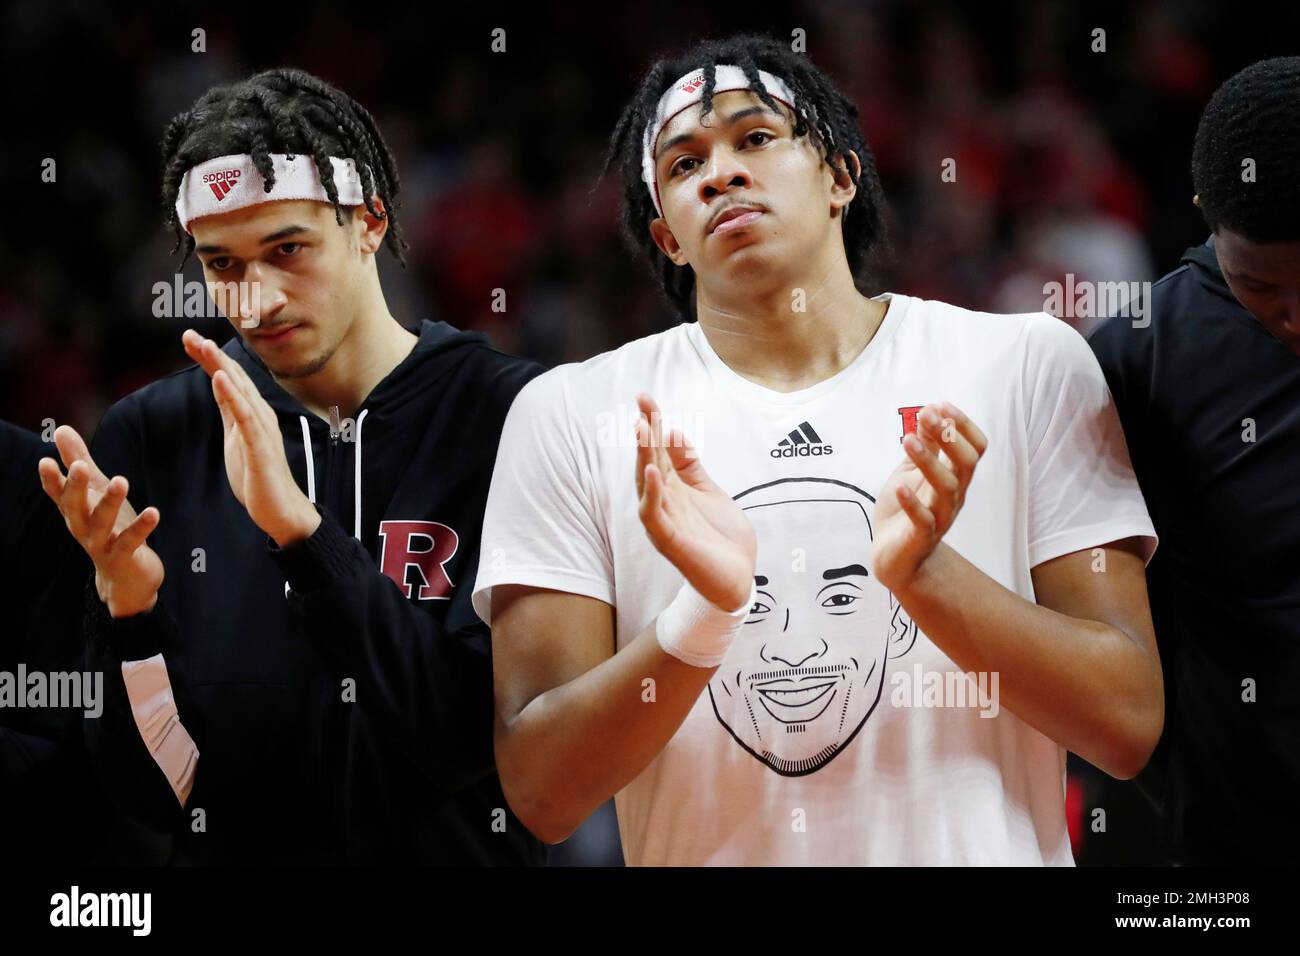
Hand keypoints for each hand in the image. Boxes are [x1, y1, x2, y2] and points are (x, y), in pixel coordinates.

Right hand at [37, 425, 163, 617]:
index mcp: (75, 511)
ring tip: (121, 481)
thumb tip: (61, 429)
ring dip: (110, 502)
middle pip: (75, 506)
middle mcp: (83, 528)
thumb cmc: (108, 527)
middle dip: (76, 487)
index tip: (45, 460)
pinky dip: (141, 528)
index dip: (51, 479)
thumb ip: (78, 462)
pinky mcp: (123, 557)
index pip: (58, 493)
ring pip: (102, 522)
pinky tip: (154, 512)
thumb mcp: (94, 493)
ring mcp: (101, 544)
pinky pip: (131, 542)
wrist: (125, 578)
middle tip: (78, 466)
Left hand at [182, 329, 319, 547]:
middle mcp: (259, 415)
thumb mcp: (236, 437)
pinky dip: (234, 395)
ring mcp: (261, 429)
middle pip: (233, 378)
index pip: (229, 379)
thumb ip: (230, 410)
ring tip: (205, 346)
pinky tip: (222, 378)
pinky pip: (245, 416)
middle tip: (189, 335)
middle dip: (212, 356)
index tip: (190, 339)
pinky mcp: (260, 446)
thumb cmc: (258, 476)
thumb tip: (220, 384)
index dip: (210, 358)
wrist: (280, 509)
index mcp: (251, 413)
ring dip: (222, 366)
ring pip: (240, 390)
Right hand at [635, 393, 755, 611]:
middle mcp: (663, 502)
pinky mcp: (669, 540)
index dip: (652, 424)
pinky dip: (651, 492)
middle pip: (649, 461)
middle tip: (641, 407)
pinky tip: (653, 470)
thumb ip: (690, 465)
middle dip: (645, 434)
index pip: (658, 450)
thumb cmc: (721, 537)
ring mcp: (664, 520)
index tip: (645, 397)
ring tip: (642, 429)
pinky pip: (653, 514)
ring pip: (647, 484)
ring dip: (643, 456)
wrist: (738, 578)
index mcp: (673, 489)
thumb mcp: (708, 490)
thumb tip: (673, 431)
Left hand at [871, 402, 986, 593]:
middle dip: (950, 436)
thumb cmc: (905, 510)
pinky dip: (912, 503)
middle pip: (967, 464)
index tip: (940, 405)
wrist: (894, 557)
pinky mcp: (921, 537)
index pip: (975, 448)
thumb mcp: (912, 472)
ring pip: (947, 487)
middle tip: (926, 414)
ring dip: (928, 461)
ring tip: (908, 440)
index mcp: (955, 478)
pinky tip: (900, 486)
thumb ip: (924, 447)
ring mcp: (940, 517)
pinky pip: (923, 520)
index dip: (963, 425)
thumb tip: (930, 413)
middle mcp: (954, 496)